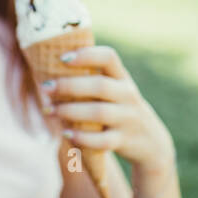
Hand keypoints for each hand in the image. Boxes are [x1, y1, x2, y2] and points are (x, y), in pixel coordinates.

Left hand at [41, 45, 175, 177]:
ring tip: (49, 111)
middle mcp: (128, 95)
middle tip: (45, 88)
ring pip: (99, 112)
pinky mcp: (124, 141)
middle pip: (100, 85)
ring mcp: (128, 119)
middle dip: (69, 85)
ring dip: (69, 111)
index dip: (86, 55)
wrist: (151, 143)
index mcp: (123, 78)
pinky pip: (102, 140)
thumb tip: (49, 68)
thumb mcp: (116, 91)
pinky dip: (81, 137)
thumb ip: (93, 79)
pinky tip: (66, 134)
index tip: (62, 58)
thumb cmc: (120, 110)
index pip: (109, 57)